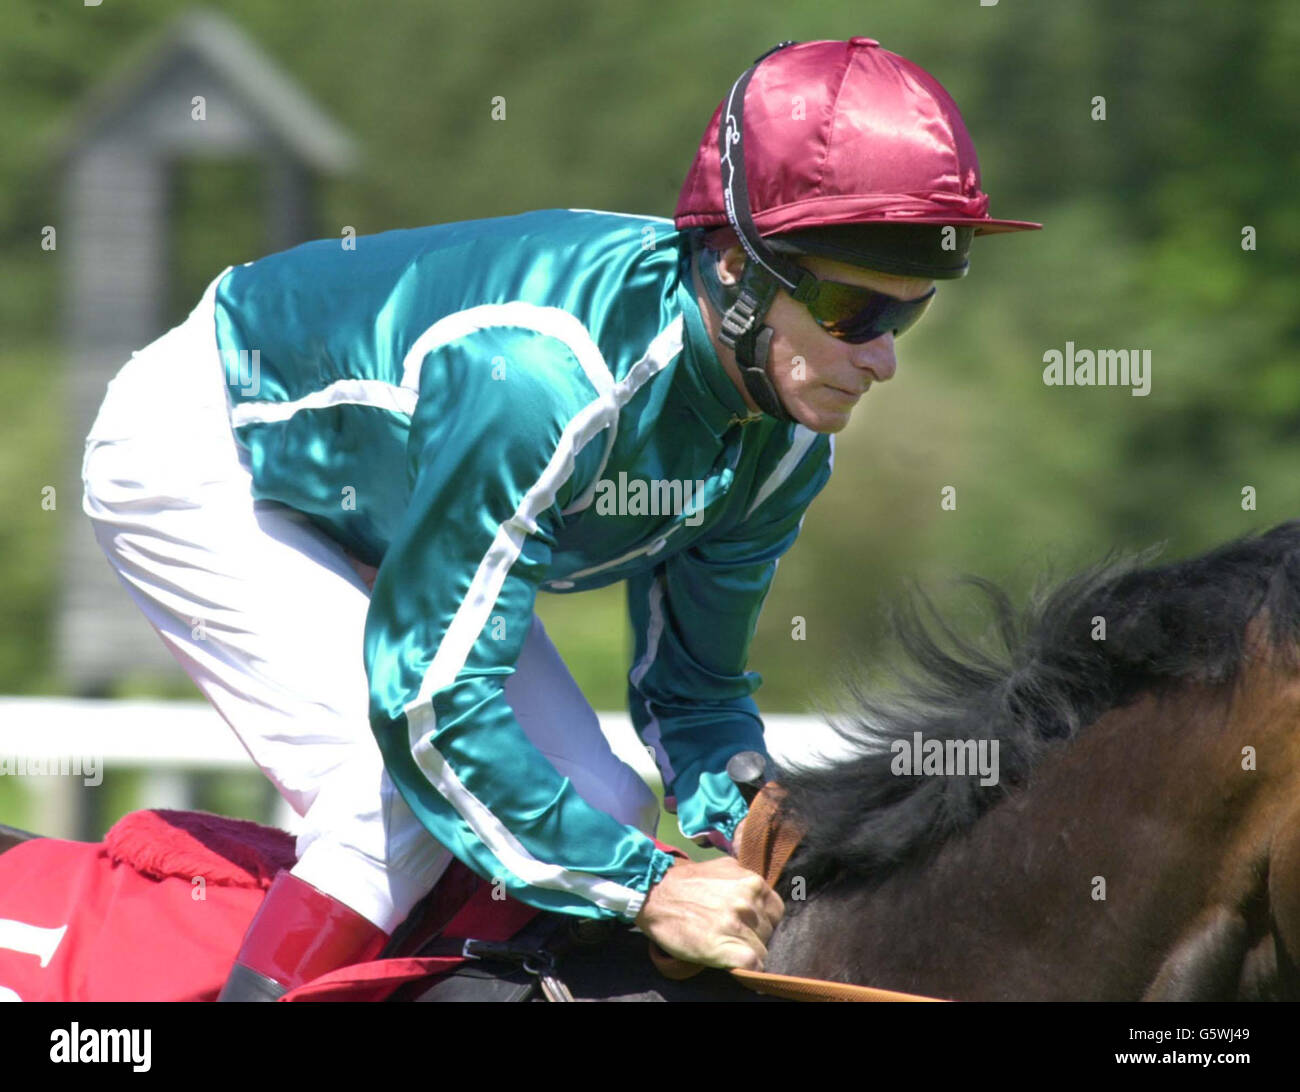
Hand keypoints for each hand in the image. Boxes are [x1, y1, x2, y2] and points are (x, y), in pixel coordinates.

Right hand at [635, 855, 782, 973]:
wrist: (654, 895)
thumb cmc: (685, 881)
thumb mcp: (722, 867)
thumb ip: (744, 877)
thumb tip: (757, 890)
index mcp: (753, 883)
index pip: (776, 911)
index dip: (764, 920)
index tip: (748, 924)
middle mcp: (750, 902)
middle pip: (770, 931)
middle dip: (755, 935)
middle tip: (733, 935)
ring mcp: (739, 926)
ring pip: (762, 950)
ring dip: (747, 951)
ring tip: (726, 946)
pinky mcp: (727, 949)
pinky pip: (753, 965)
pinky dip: (747, 968)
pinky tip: (732, 962)